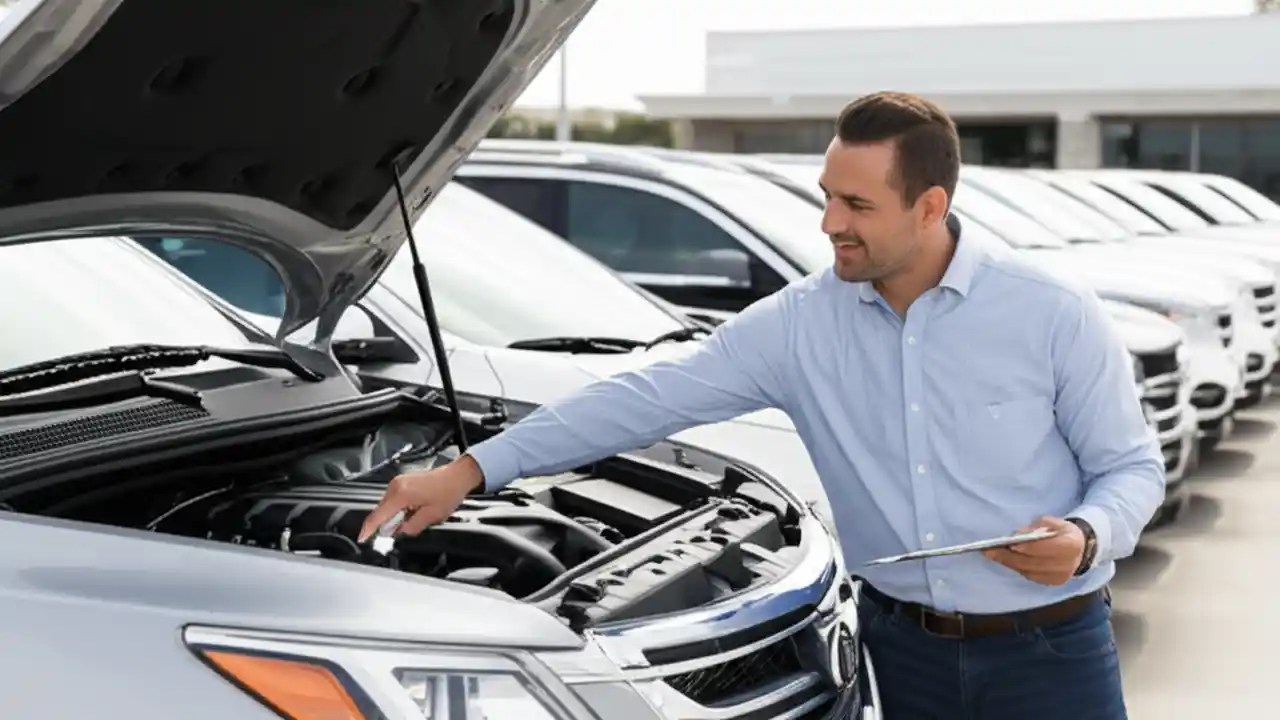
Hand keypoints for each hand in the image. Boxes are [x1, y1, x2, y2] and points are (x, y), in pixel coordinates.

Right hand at [356, 455, 484, 541]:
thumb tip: (400, 532)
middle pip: (381, 511)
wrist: (458, 476)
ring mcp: (399, 482)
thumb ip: (411, 527)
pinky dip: (400, 509)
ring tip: (418, 516)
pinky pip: (394, 500)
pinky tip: (415, 510)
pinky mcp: (403, 482)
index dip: (369, 529)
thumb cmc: (448, 492)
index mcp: (401, 494)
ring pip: (388, 506)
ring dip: (396, 516)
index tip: (362, 538)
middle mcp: (396, 486)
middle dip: (389, 524)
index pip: (378, 516)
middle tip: (407, 528)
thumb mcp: (431, 517)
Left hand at [982, 516, 1083, 585]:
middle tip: (988, 550)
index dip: (1027, 547)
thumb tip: (1018, 535)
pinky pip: (1030, 575)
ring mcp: (1059, 577)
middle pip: (1032, 562)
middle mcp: (1066, 564)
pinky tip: (1004, 560)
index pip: (1046, 548)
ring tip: (991, 554)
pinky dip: (1016, 567)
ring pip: (1028, 571)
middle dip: (1009, 556)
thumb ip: (1037, 527)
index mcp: (1071, 545)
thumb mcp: (1053, 522)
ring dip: (1008, 563)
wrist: (1081, 549)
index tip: (1010, 543)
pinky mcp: (1052, 583)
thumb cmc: (1062, 532)